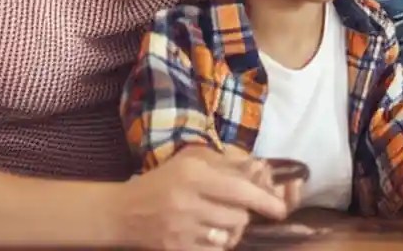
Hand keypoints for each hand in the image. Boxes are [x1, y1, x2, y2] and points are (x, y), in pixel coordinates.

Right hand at [112, 146, 290, 249]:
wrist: (122, 212)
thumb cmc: (162, 181)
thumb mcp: (190, 161)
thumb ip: (226, 163)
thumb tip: (259, 170)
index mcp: (193, 175)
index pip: (240, 190)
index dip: (265, 201)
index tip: (280, 209)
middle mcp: (188, 201)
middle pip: (239, 216)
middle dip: (244, 215)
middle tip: (237, 211)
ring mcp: (181, 229)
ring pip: (229, 236)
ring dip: (232, 231)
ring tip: (221, 222)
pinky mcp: (176, 249)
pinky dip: (217, 245)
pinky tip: (209, 235)